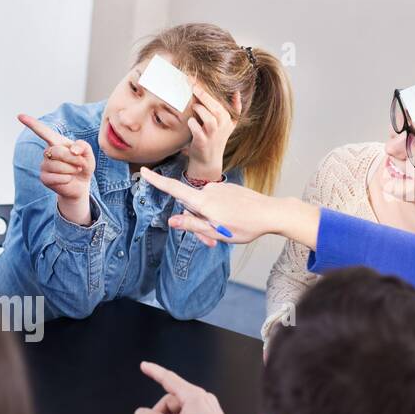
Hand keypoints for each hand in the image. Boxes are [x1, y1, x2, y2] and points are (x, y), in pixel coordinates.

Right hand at [19, 113, 96, 225]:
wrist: (80, 185)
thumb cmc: (82, 165)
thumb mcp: (87, 153)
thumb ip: (83, 146)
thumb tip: (73, 150)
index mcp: (55, 142)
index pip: (42, 131)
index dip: (31, 123)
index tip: (20, 116)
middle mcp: (47, 152)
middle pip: (57, 151)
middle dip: (73, 159)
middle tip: (81, 164)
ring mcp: (44, 165)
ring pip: (58, 166)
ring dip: (72, 170)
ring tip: (76, 171)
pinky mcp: (44, 178)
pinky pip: (57, 177)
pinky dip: (68, 179)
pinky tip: (68, 179)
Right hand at [140, 167, 320, 247]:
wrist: (271, 213)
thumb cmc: (244, 226)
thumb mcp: (216, 231)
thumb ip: (192, 224)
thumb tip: (171, 220)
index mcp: (203, 201)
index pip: (173, 189)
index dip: (157, 181)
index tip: (143, 171)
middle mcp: (209, 191)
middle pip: (191, 206)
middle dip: (196, 223)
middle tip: (209, 242)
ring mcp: (220, 189)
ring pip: (204, 206)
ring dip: (208, 221)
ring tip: (223, 235)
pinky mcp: (229, 190)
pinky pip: (216, 202)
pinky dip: (217, 214)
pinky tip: (232, 222)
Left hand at [181, 86, 241, 182]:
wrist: (208, 161)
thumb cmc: (215, 139)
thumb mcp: (229, 125)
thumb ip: (234, 109)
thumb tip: (238, 92)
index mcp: (227, 118)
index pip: (218, 100)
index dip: (207, 88)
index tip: (196, 78)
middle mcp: (222, 125)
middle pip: (215, 106)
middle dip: (203, 94)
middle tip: (192, 84)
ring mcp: (213, 134)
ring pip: (208, 117)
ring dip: (199, 109)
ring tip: (193, 107)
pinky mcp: (203, 142)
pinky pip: (197, 129)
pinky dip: (192, 123)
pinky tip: (190, 122)